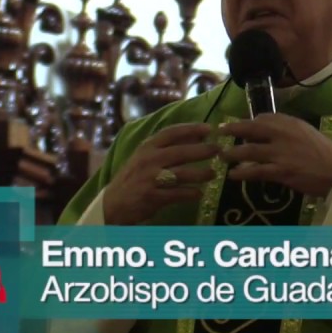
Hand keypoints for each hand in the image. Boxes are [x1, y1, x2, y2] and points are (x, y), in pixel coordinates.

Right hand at [102, 123, 220, 224]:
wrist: (113, 203)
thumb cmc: (134, 177)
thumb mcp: (146, 157)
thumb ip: (168, 147)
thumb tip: (199, 137)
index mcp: (147, 147)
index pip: (171, 132)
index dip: (191, 129)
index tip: (209, 129)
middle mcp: (148, 160)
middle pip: (180, 152)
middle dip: (202, 150)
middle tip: (218, 150)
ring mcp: (150, 178)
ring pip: (182, 174)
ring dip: (201, 173)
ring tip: (214, 174)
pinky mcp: (152, 197)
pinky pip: (177, 194)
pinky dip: (191, 194)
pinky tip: (200, 194)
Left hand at [219, 114, 331, 196]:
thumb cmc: (323, 152)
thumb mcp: (305, 132)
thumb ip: (286, 129)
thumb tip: (263, 127)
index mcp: (290, 123)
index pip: (263, 118)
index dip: (247, 122)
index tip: (237, 125)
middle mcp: (283, 134)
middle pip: (251, 129)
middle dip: (232, 130)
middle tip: (220, 133)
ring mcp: (281, 153)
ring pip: (249, 151)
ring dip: (233, 153)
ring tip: (222, 156)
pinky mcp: (281, 171)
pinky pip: (256, 171)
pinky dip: (243, 173)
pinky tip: (233, 175)